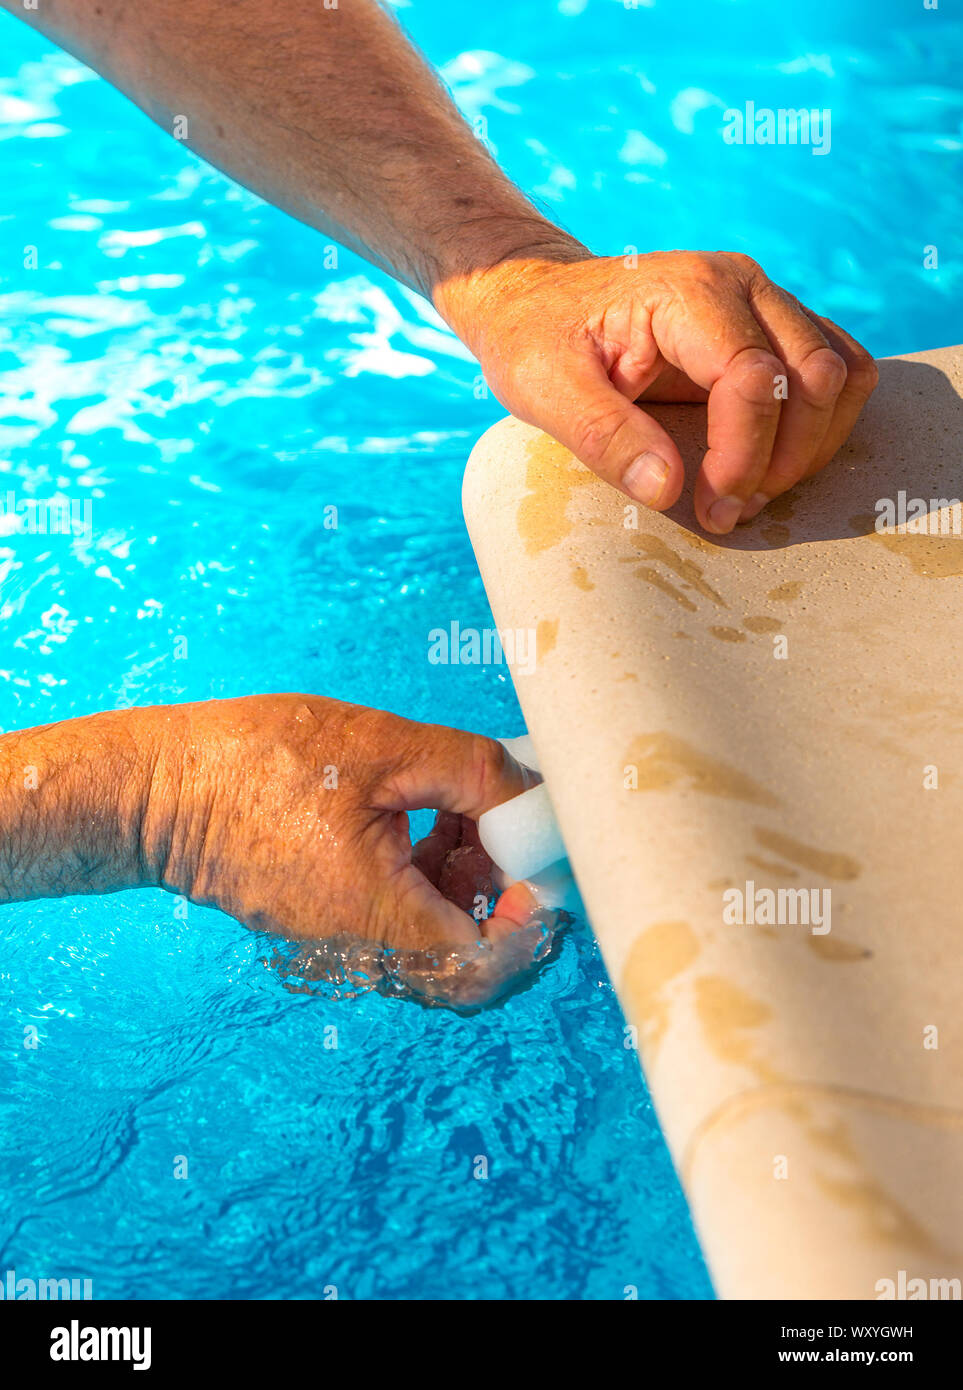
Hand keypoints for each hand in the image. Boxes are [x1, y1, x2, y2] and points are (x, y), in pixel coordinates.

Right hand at [141, 694, 552, 1006]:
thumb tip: (535, 797)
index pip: (486, 965)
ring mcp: (342, 946)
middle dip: (509, 900)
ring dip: (473, 886)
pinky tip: (431, 822)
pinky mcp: (329, 928)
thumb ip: (474, 773)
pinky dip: (433, 882)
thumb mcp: (384, 745)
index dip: (534, 923)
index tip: (544, 863)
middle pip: (470, 965)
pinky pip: (403, 925)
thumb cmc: (259, 762)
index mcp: (376, 918)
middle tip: (515, 833)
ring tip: (468, 812)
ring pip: (440, 944)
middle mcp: (361, 951)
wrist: (162, 790)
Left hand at [437, 246, 878, 534]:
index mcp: (686, 291)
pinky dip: (821, 427)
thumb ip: (603, 436)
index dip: (742, 455)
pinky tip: (767, 465)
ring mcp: (765, 302)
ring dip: (809, 447)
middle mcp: (741, 285)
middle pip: (814, 376)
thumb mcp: (543, 389)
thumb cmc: (536, 340)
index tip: (710, 507)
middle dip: (782, 459)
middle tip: (727, 510)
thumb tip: (668, 489)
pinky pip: (838, 372)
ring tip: (748, 491)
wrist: (539, 303)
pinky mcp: (773, 327)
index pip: (754, 376)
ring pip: (841, 374)